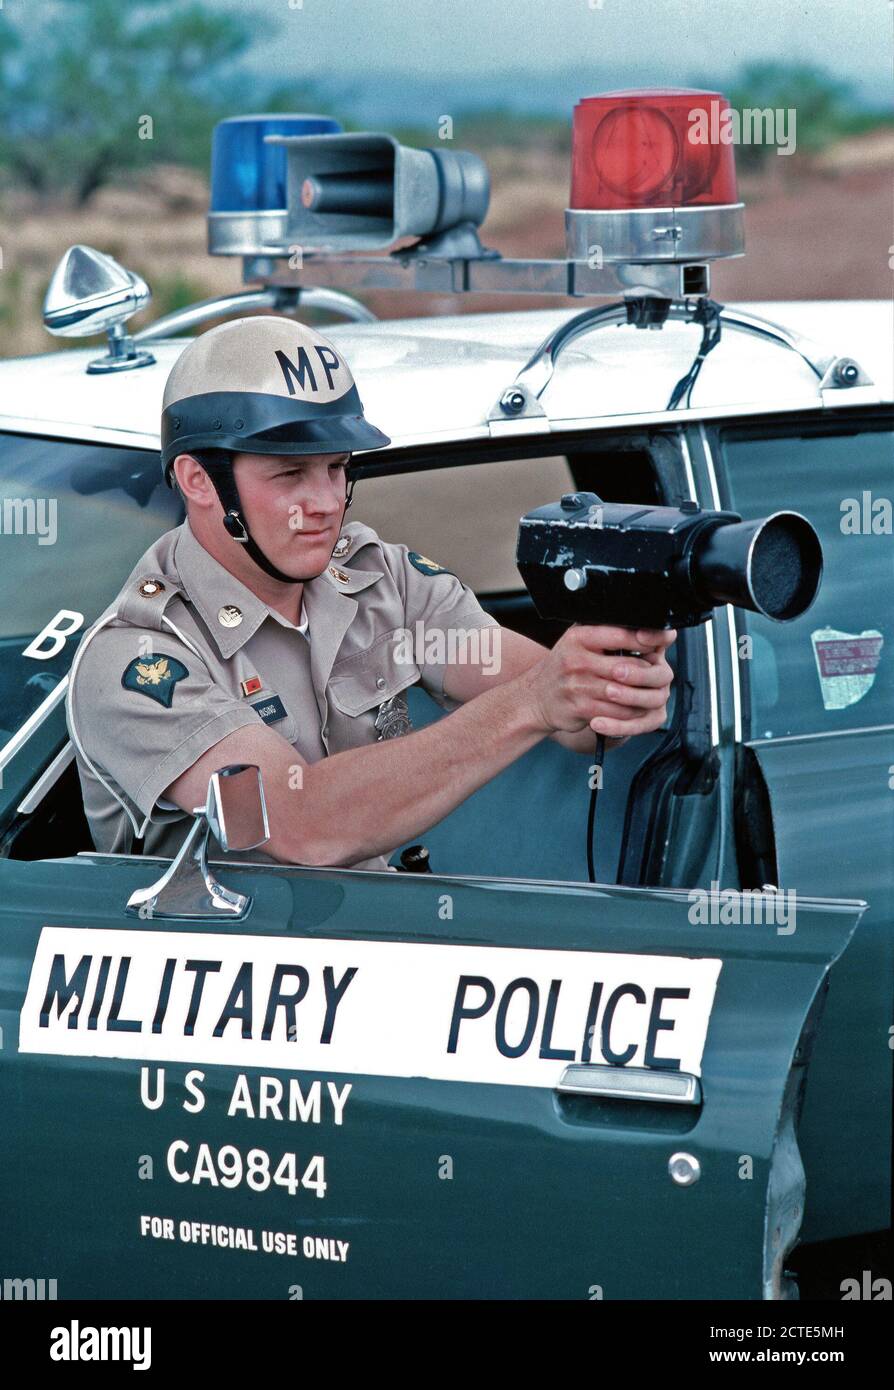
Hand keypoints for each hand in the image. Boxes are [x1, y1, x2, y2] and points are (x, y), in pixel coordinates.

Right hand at [521, 625, 676, 740]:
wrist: (535, 698)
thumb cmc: (563, 667)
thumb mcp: (577, 641)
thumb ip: (605, 632)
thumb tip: (645, 626)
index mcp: (579, 637)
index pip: (620, 634)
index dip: (645, 639)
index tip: (660, 642)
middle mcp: (577, 660)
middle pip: (626, 666)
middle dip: (647, 672)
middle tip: (660, 673)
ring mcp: (578, 686)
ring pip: (624, 691)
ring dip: (642, 694)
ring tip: (651, 692)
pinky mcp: (581, 708)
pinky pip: (616, 711)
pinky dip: (630, 711)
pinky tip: (635, 707)